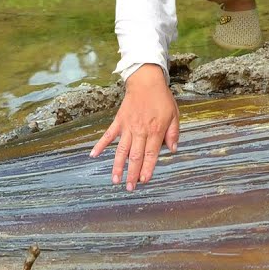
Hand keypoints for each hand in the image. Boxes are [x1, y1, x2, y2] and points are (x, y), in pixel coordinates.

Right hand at [89, 64, 179, 190]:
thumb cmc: (161, 98)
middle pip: (135, 156)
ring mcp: (127, 127)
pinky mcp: (118, 121)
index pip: (151, 154)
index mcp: (155, 131)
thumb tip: (173, 149)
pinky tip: (94, 155)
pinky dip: (100, 145)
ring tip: (115, 180)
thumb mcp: (174, 115)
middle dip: (132, 173)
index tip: (145, 181)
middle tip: (129, 188)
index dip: (148, 168)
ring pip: (121, 150)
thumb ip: (174, 133)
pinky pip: (108, 135)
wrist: (146, 81)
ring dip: (118, 166)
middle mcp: (140, 131)